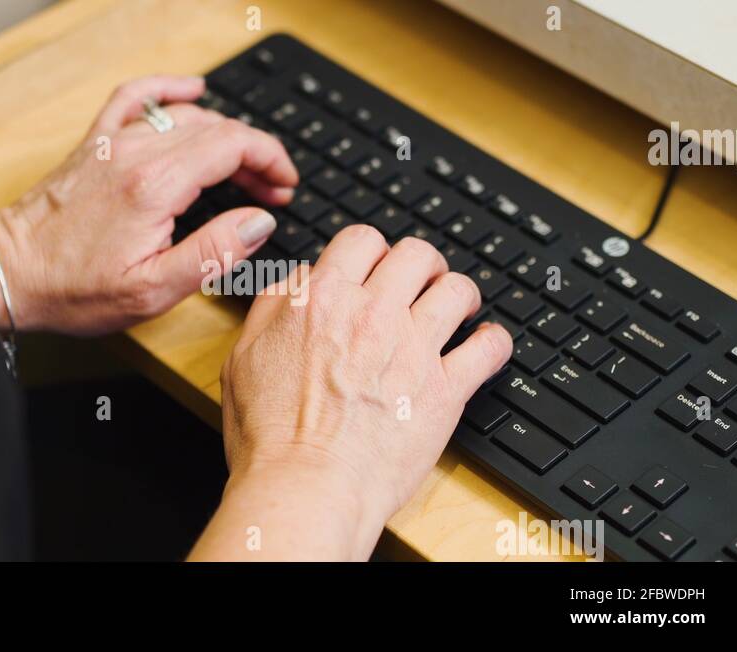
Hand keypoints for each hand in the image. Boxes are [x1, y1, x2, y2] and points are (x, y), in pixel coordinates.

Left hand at [0, 75, 297, 334]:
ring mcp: (113, 143)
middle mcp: (135, 153)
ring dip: (225, 135)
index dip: (271, 160)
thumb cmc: (74, 288)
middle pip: (217, 129)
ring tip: (244, 170)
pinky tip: (190, 90)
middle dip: (256, 154)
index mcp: (155, 187)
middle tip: (273, 190)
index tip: (285, 185)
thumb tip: (258, 220)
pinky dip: (169, 89)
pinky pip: (137, 97)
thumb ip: (214, 252)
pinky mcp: (96, 144)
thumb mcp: (154, 289)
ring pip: (187, 117)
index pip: (233, 145)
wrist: (8, 271)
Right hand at [200, 226, 511, 559]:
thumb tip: (298, 282)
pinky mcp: (444, 390)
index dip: (372, 250)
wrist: (304, 487)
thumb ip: (272, 309)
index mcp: (320, 299)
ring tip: (459, 307)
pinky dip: (493, 341)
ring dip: (459, 293)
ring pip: (456, 290)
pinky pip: (488, 348)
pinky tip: (487, 343)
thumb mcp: (243, 357)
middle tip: (421, 280)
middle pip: (415, 255)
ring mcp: (413, 348)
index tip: (377, 265)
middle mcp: (370, 313)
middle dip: (421, 263)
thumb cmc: (268, 435)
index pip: (360, 240)